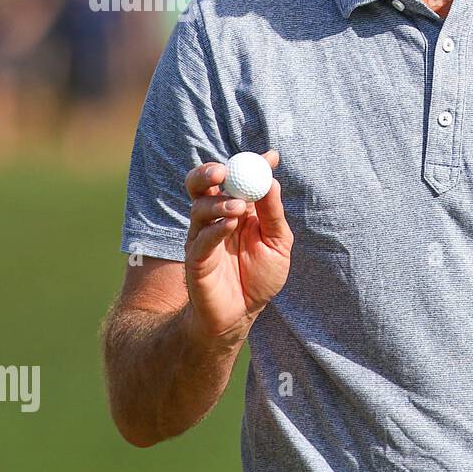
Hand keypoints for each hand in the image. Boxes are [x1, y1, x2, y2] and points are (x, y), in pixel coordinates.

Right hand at [183, 150, 291, 341]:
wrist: (240, 315)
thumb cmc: (258, 277)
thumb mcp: (277, 242)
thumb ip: (273, 213)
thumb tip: (273, 179)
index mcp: (234, 210)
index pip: (234, 180)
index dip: (248, 165)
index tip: (269, 156)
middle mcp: (213, 220)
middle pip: (200, 186)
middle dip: (209, 173)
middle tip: (224, 170)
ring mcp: (201, 238)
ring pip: (199, 209)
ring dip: (219, 204)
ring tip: (239, 208)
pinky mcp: (195, 260)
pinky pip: (201, 239)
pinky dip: (215, 229)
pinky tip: (230, 224)